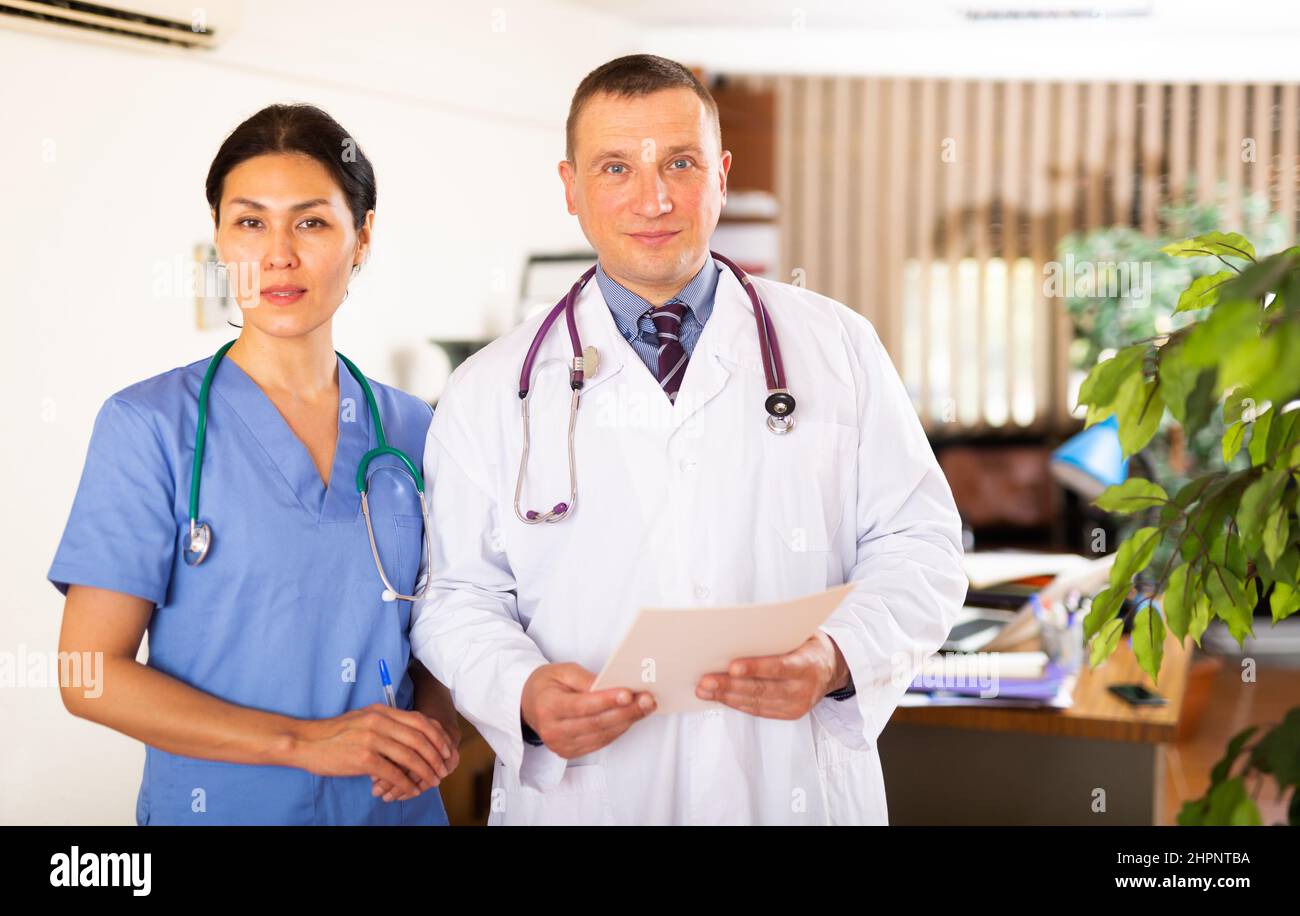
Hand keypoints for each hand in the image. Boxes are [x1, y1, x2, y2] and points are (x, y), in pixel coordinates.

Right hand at [293, 704, 455, 802]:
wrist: (305, 742)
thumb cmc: (334, 734)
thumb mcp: (363, 718)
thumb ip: (386, 722)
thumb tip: (412, 734)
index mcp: (382, 711)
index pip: (420, 720)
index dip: (438, 736)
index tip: (447, 748)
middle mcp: (380, 721)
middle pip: (420, 738)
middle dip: (436, 756)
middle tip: (444, 768)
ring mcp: (372, 739)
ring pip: (410, 756)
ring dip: (425, 771)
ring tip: (433, 781)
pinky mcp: (363, 758)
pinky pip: (393, 773)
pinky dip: (406, 783)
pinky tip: (411, 790)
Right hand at [521, 662, 655, 758]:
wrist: (527, 704)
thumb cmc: (547, 684)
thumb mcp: (562, 671)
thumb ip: (584, 678)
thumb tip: (610, 685)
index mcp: (548, 707)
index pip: (582, 706)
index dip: (606, 701)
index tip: (628, 693)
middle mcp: (552, 730)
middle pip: (596, 723)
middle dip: (625, 711)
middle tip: (648, 700)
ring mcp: (561, 745)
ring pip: (601, 735)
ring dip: (627, 721)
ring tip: (645, 706)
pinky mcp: (569, 752)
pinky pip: (600, 742)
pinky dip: (618, 730)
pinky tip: (630, 718)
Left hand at [695, 631, 847, 719]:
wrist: (832, 669)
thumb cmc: (809, 645)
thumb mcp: (803, 633)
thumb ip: (778, 635)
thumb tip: (742, 630)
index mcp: (809, 664)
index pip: (779, 667)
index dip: (755, 668)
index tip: (732, 667)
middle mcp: (804, 689)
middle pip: (762, 689)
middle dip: (730, 686)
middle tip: (705, 681)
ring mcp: (796, 705)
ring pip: (757, 702)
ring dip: (727, 696)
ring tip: (704, 690)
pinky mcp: (789, 714)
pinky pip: (758, 711)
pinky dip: (737, 703)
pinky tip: (720, 697)